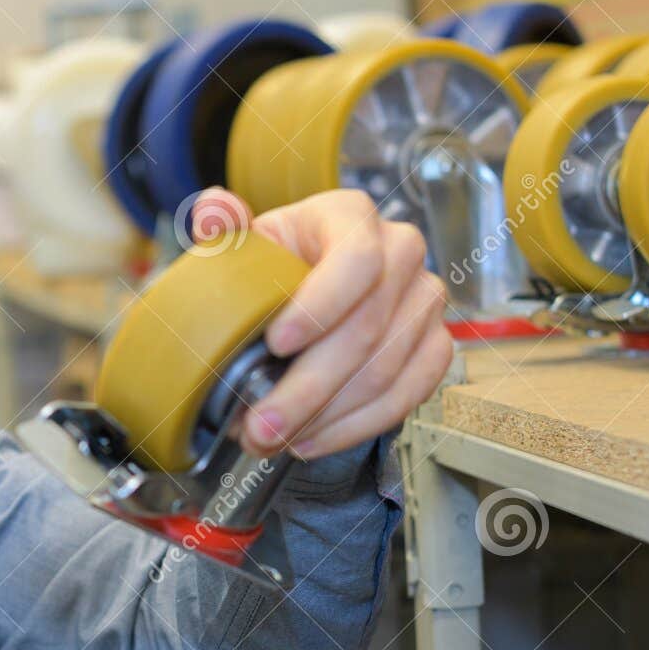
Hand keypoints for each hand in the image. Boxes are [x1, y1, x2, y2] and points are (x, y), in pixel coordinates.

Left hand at [188, 187, 452, 460]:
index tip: (274, 344)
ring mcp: (425, 301)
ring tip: (273, 438)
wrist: (302, 296)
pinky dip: (355, 427)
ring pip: (385, 371)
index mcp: (352, 216)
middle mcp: (401, 252)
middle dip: (308, 387)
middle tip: (260, 423)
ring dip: (325, 416)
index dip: (320, 307)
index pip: (356, 259)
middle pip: (368, 328)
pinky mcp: (435, 346)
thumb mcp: (244, 245)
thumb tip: (213, 209)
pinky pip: (407, 396)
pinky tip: (310, 440)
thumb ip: (224, 228)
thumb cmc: (272, 268)